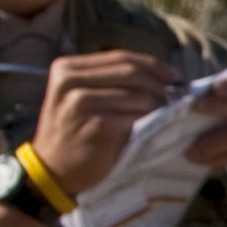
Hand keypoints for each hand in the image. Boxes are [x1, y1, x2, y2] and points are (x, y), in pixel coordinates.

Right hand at [27, 51, 178, 199]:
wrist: (53, 168)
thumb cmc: (75, 132)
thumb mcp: (84, 97)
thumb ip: (112, 82)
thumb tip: (163, 75)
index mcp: (67, 68)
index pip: (120, 57)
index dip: (151, 64)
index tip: (173, 75)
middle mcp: (69, 80)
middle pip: (130, 72)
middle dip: (159, 84)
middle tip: (172, 99)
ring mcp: (80, 102)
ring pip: (137, 94)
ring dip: (158, 105)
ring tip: (164, 115)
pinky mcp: (95, 125)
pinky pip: (135, 117)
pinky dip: (150, 121)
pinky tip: (153, 127)